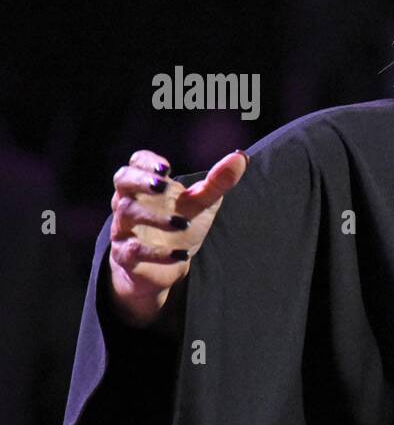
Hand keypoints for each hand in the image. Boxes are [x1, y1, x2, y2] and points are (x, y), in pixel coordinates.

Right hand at [108, 148, 247, 327]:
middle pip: (122, 180)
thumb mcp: (201, 202)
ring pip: (126, 213)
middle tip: (162, 185)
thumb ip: (218, 181)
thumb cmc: (179, 225)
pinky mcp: (126, 255)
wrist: (163, 266)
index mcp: (147, 185)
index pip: (137, 162)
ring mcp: (125, 228)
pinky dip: (157, 253)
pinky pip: (133, 250)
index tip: (165, 168)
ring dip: (154, 217)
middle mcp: (130, 201)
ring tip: (182, 223)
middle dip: (140, 180)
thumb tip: (240, 157)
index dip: (147, 162)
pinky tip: (181, 254)